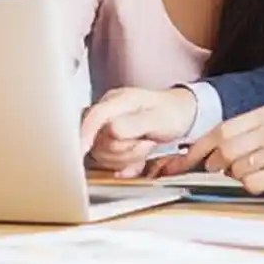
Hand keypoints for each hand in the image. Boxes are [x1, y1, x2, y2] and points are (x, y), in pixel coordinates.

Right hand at [79, 87, 197, 176]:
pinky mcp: (111, 142)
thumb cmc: (172, 113)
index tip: (82, 149)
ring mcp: (108, 128)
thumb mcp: (158, 118)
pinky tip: (139, 158)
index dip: (86, 133)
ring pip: (103, 154)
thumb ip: (134, 124)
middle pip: (98, 141)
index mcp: (118, 100)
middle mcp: (109, 112)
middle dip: (125, 150)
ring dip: (128, 158)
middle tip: (146, 143)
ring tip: (146, 146)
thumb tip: (111, 130)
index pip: (94, 116)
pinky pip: (110, 161)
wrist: (181, 116)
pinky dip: (127, 164)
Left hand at [162, 105, 263, 194]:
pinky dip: (251, 186)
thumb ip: (253, 130)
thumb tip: (218, 147)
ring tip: (251, 173)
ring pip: (237, 168)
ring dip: (235, 176)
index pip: (222, 129)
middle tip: (218, 170)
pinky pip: (254, 184)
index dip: (201, 146)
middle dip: (214, 163)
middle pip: (225, 149)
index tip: (187, 158)